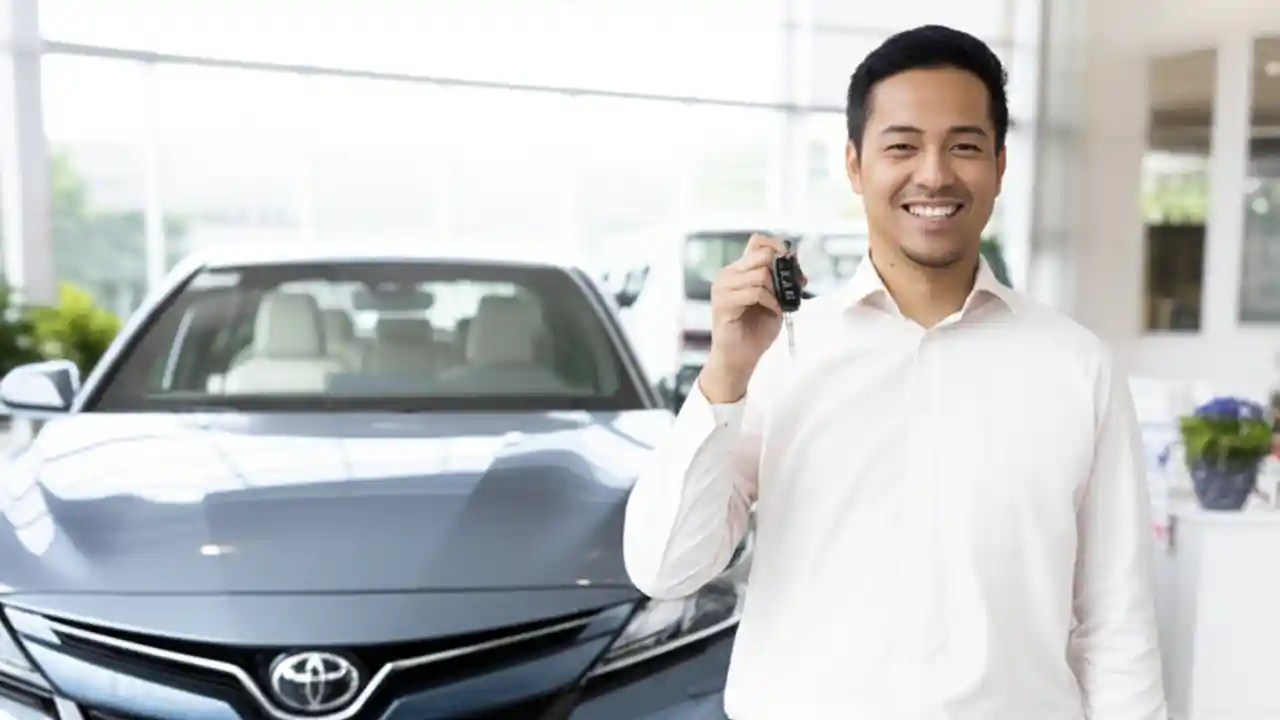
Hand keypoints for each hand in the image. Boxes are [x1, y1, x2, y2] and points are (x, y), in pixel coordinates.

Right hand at [699, 233, 803, 402]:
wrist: (740, 357)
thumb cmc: (755, 329)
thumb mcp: (775, 300)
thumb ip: (782, 282)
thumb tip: (799, 268)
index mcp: (738, 270)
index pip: (757, 241)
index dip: (776, 246)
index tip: (790, 261)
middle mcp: (727, 275)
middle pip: (761, 255)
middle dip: (780, 272)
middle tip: (784, 290)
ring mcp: (722, 288)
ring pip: (760, 274)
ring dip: (775, 292)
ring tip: (775, 306)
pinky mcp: (723, 303)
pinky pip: (755, 292)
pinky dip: (770, 302)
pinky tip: (772, 312)